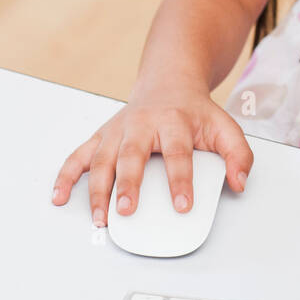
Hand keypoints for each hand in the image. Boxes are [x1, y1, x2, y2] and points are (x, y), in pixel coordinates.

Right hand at [51, 80, 253, 224]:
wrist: (169, 82)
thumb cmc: (194, 112)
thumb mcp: (224, 126)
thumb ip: (238, 154)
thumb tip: (239, 182)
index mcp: (174, 121)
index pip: (178, 152)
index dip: (180, 179)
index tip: (183, 205)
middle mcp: (142, 124)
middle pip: (132, 154)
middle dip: (128, 183)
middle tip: (127, 210)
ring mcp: (118, 131)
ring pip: (102, 159)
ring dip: (97, 189)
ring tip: (100, 217)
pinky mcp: (102, 137)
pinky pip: (79, 156)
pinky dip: (66, 176)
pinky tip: (60, 197)